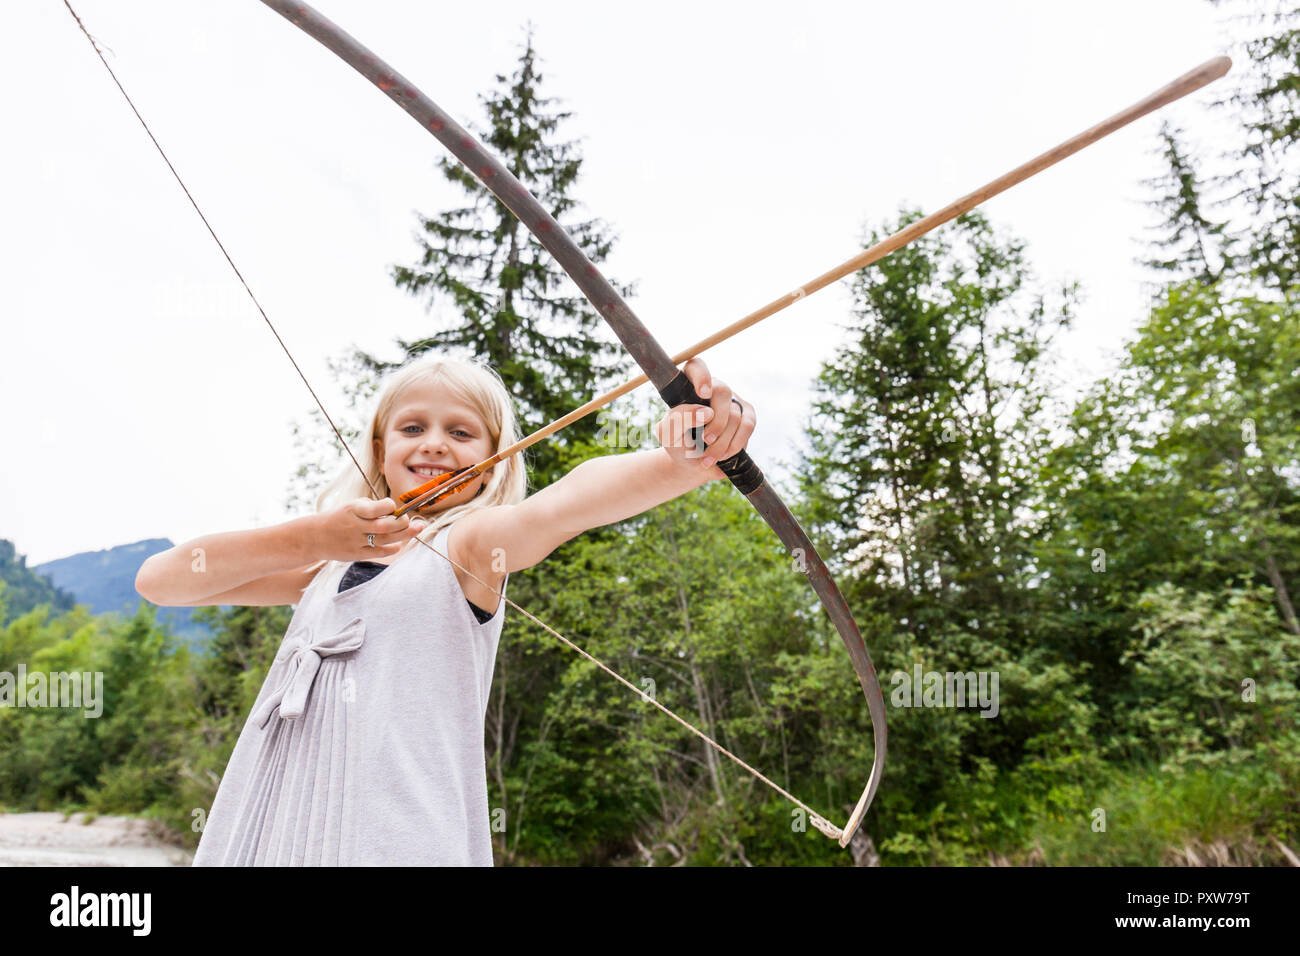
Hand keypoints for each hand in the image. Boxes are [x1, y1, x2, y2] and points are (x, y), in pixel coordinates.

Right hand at [310, 497, 427, 561]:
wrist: (315, 537)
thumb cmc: (339, 518)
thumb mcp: (351, 506)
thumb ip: (372, 507)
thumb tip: (397, 511)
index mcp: (353, 510)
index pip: (376, 508)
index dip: (389, 506)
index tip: (392, 506)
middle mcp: (356, 525)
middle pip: (385, 526)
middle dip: (402, 522)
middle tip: (409, 519)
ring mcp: (356, 541)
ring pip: (385, 539)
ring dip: (405, 534)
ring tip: (418, 528)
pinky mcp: (357, 554)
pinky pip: (379, 552)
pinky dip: (392, 548)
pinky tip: (399, 544)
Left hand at [655, 357, 756, 472]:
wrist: (693, 464)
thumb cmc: (678, 444)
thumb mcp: (668, 434)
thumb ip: (680, 419)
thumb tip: (706, 412)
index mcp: (689, 386)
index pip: (696, 367)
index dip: (702, 375)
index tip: (702, 394)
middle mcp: (712, 388)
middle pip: (722, 391)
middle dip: (716, 422)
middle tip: (706, 440)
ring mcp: (731, 400)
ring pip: (734, 414)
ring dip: (722, 441)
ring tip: (708, 457)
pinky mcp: (747, 415)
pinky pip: (747, 425)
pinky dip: (734, 444)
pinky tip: (723, 455)